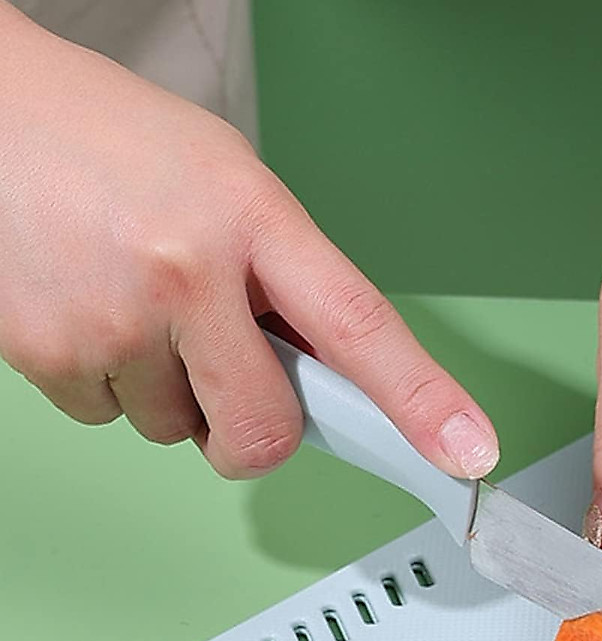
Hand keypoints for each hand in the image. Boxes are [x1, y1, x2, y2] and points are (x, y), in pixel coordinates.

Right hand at [0, 7, 497, 479]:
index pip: (359, 328)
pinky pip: (107, 418)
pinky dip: (104, 381)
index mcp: (251, 217)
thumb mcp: (226, 183)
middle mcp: (185, 271)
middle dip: (252, 430)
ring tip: (129, 299)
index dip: (423, 402)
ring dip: (167, 390)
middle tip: (227, 377)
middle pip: (264, 432)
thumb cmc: (109, 140)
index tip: (468, 452)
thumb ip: (284, 279)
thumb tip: (326, 378)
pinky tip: (85, 307)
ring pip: (175, 429)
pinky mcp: (46, 353)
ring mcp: (112, 318)